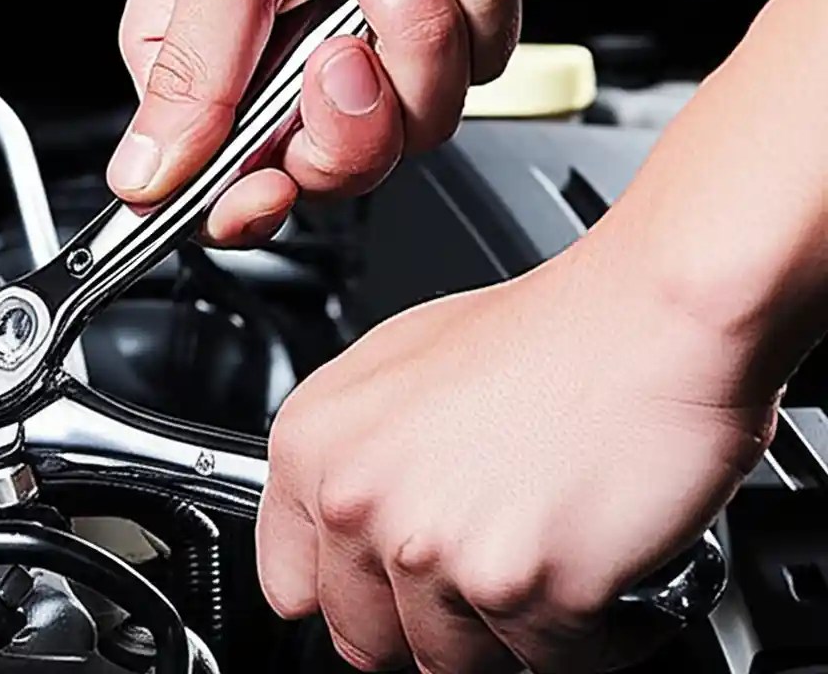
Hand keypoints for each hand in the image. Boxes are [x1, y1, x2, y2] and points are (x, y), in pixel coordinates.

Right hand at [110, 0, 521, 244]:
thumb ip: (188, 73)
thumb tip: (142, 174)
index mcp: (221, 71)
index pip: (228, 186)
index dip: (248, 207)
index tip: (265, 190)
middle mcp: (301, 74)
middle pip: (338, 171)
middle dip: (350, 123)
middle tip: (336, 54)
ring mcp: (383, 50)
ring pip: (424, 120)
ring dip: (413, 33)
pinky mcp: (456, 19)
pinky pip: (485, 50)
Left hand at [256, 244, 775, 672]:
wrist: (660, 312)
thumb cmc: (551, 331)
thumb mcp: (404, 365)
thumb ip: (356, 456)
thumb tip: (340, 526)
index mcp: (315, 447)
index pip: (291, 588)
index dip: (352, 592)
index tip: (386, 588)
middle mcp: (359, 502)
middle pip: (366, 642)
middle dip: (428, 622)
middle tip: (484, 566)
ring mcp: (435, 551)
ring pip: (455, 663)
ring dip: (506, 629)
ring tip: (548, 547)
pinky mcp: (524, 590)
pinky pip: (553, 662)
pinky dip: (590, 634)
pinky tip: (602, 561)